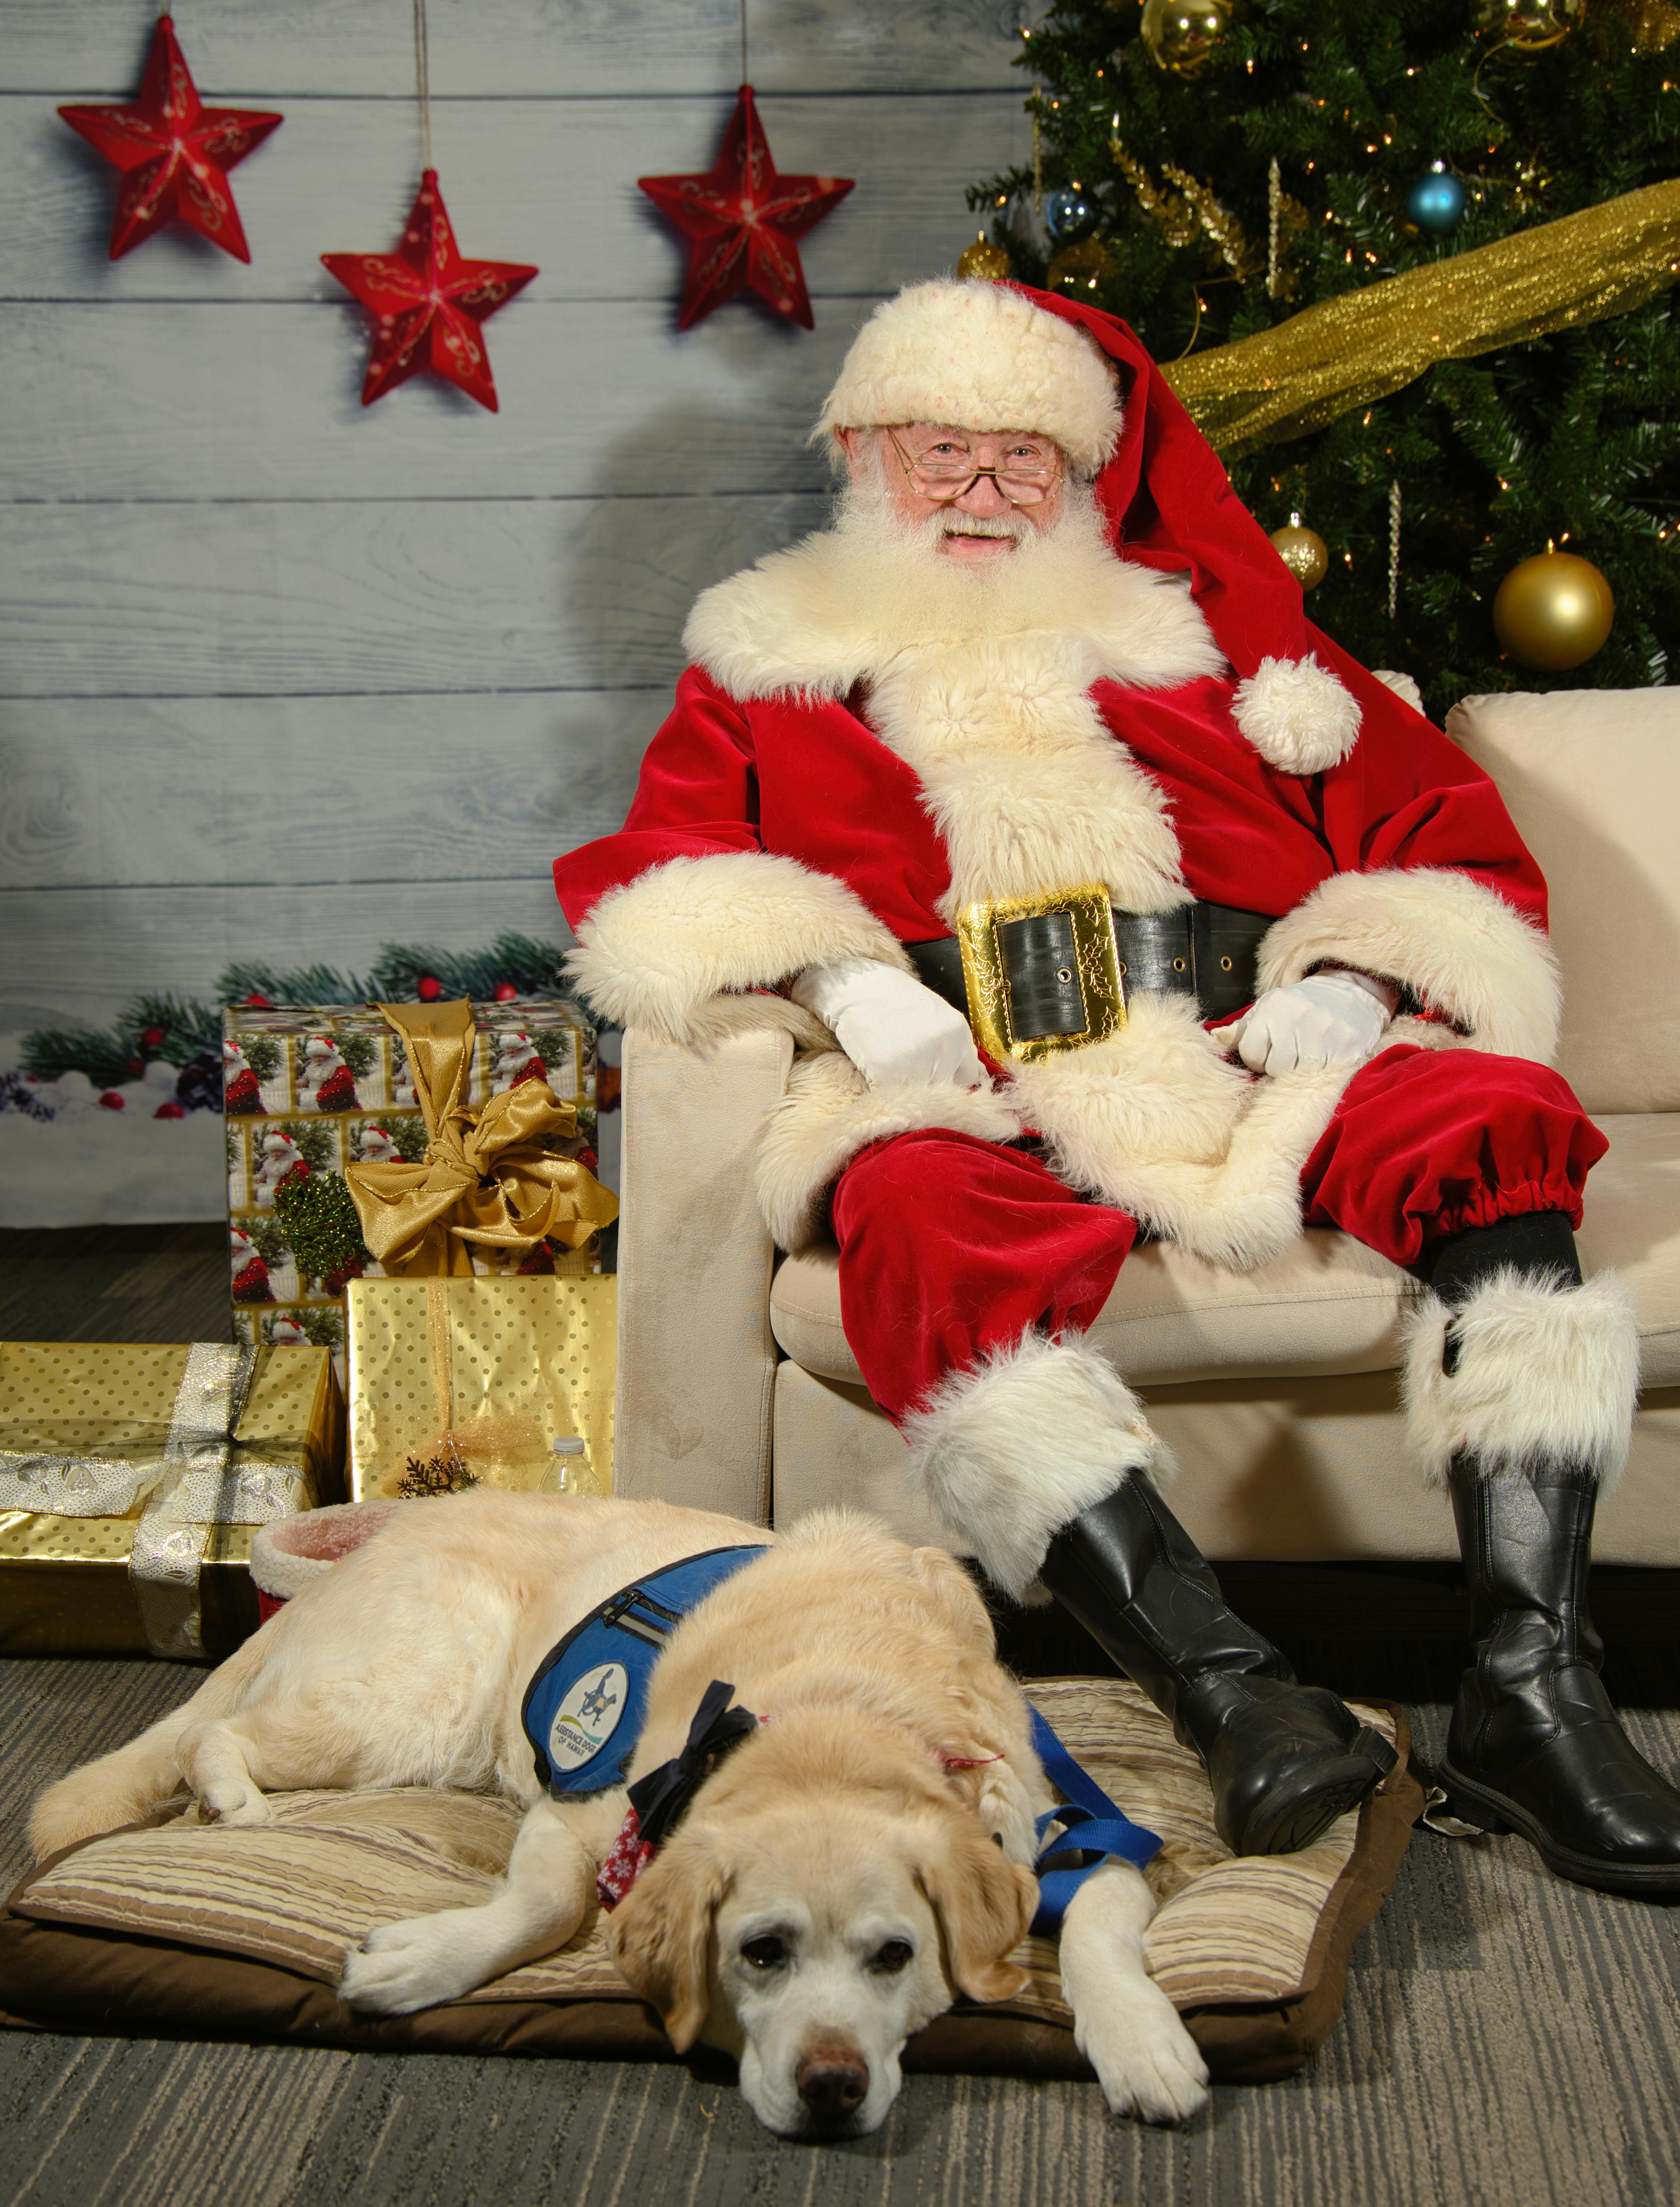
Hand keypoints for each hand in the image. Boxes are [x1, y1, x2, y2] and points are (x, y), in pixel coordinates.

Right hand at [790, 957, 987, 1089]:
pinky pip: (890, 1097)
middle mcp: (943, 1049)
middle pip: (942, 1091)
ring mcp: (915, 1062)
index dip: (948, 1080)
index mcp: (958, 1033)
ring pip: (918, 1099)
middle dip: (926, 1086)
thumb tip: (975, 1079)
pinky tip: (875, 1071)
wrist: (855, 986)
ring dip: (905, 1093)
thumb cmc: (894, 998)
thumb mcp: (937, 1014)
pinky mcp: (886, 1072)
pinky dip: (881, 1091)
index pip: (967, 1078)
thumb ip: (955, 1046)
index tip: (933, 1077)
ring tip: (890, 1072)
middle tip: (906, 1072)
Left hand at [1224, 970, 1394, 1076]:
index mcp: (1274, 1007)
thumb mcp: (1268, 1009)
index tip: (1269, 1052)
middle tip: (1291, 1054)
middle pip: (1274, 1068)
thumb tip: (1215, 1039)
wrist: (1350, 992)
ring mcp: (1325, 1032)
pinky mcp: (1348, 1046)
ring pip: (1297, 1076)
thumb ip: (1242, 1029)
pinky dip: (1320, 1073)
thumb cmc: (1301, 1006)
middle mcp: (1299, 1017)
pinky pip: (1322, 1076)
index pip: (1251, 1053)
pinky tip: (1324, 1057)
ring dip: (1298, 1072)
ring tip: (1306, 1055)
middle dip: (1278, 1067)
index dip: (1257, 1059)